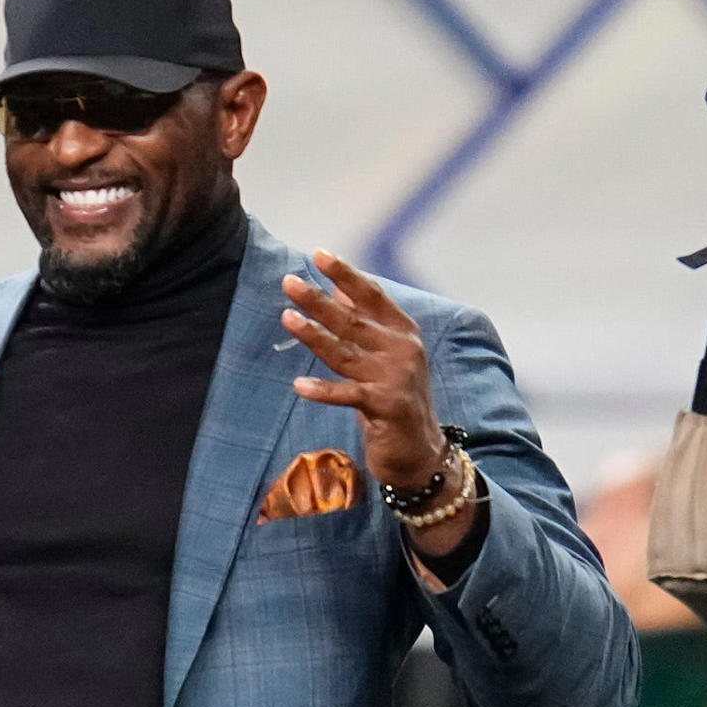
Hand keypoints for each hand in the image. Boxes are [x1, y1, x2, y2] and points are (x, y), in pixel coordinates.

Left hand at [282, 255, 458, 519]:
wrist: (420, 452)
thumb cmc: (395, 400)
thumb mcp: (384, 357)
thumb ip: (364, 324)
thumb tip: (337, 288)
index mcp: (404, 332)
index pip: (371, 296)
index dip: (346, 274)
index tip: (318, 254)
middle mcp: (403, 349)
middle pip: (352, 320)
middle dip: (318, 300)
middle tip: (289, 282)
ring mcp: (395, 377)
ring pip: (345, 352)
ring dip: (313, 335)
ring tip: (286, 318)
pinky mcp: (386, 406)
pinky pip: (347, 395)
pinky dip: (323, 392)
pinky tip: (298, 387)